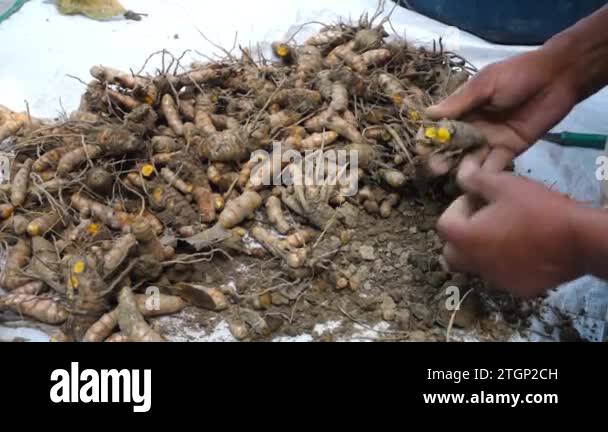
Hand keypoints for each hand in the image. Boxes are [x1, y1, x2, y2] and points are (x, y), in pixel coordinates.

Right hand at [426, 47, 579, 173]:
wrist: (557, 77)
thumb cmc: (517, 74)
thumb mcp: (485, 84)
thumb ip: (460, 102)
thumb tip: (428, 114)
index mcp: (464, 109)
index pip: (441, 127)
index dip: (431, 137)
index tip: (421, 147)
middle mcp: (473, 128)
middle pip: (452, 147)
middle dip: (442, 157)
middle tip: (435, 167)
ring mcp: (490, 141)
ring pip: (470, 158)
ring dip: (461, 168)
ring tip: (453, 175)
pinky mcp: (508, 151)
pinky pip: (493, 165)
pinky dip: (485, 174)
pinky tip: (477, 179)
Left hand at [437, 159, 584, 297]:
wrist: (579, 239)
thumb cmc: (537, 208)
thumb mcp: (504, 184)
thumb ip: (476, 180)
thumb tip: (461, 174)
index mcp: (465, 239)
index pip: (444, 224)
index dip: (458, 207)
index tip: (478, 199)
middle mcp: (474, 263)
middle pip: (452, 251)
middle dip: (461, 234)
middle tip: (484, 218)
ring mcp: (495, 279)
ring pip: (475, 264)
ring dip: (481, 248)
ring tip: (506, 230)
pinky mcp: (516, 288)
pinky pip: (500, 275)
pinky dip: (503, 262)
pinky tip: (524, 247)